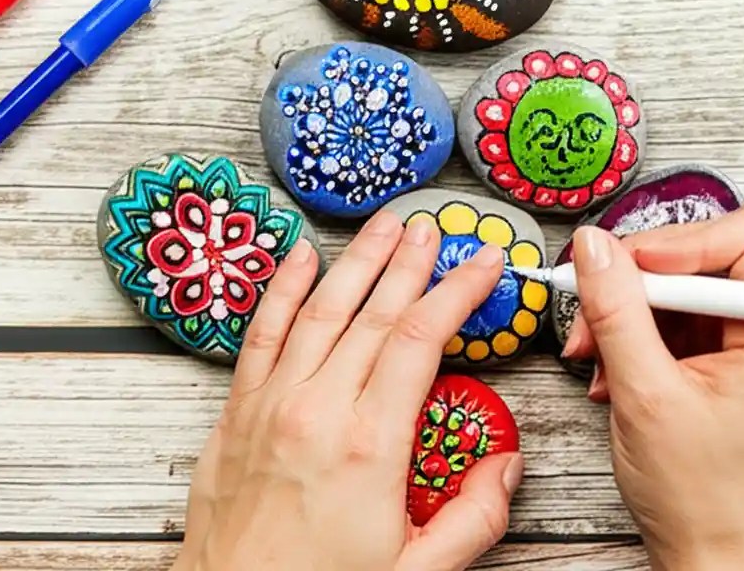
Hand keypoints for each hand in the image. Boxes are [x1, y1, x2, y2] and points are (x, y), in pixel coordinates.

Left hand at [174, 211, 524, 570]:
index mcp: (370, 445)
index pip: (422, 340)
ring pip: (321, 311)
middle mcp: (319, 411)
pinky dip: (281, 290)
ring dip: (357, 262)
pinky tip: (300, 259)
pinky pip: (262, 334)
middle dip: (410, 263)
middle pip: (375, 314)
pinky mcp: (237, 412)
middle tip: (434, 229)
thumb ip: (473, 518)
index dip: (457, 292)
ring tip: (384, 226)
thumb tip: (506, 466)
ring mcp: (272, 405)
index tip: (483, 264)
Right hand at [562, 200, 743, 570]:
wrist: (704, 551)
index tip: (632, 265)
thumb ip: (616, 312)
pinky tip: (609, 371)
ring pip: (678, 283)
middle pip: (706, 252)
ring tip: (592, 354)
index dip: (685, 239)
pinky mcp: (722, 357)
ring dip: (626, 312)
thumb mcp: (644, 395)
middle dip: (641, 278)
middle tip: (594, 309)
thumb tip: (594, 246)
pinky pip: (670, 316)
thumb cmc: (697, 494)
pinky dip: (631, 335)